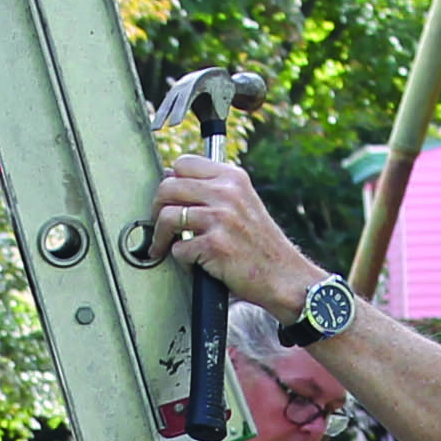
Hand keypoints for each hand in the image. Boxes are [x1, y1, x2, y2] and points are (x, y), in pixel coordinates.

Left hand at [149, 155, 315, 315]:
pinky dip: (181, 260)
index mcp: (233, 178)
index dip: (170, 181)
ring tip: (163, 247)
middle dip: (156, 209)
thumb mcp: (244, 202)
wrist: (283, 276)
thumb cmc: (260, 244)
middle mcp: (226, 193)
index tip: (169, 199)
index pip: (184, 164)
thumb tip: (170, 178)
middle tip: (158, 224)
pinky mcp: (215, 246)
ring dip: (160, 237)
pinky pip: (178, 249)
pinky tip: (193, 263)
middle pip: (168, 188)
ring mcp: (220, 219)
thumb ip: (214, 189)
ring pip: (167, 217)